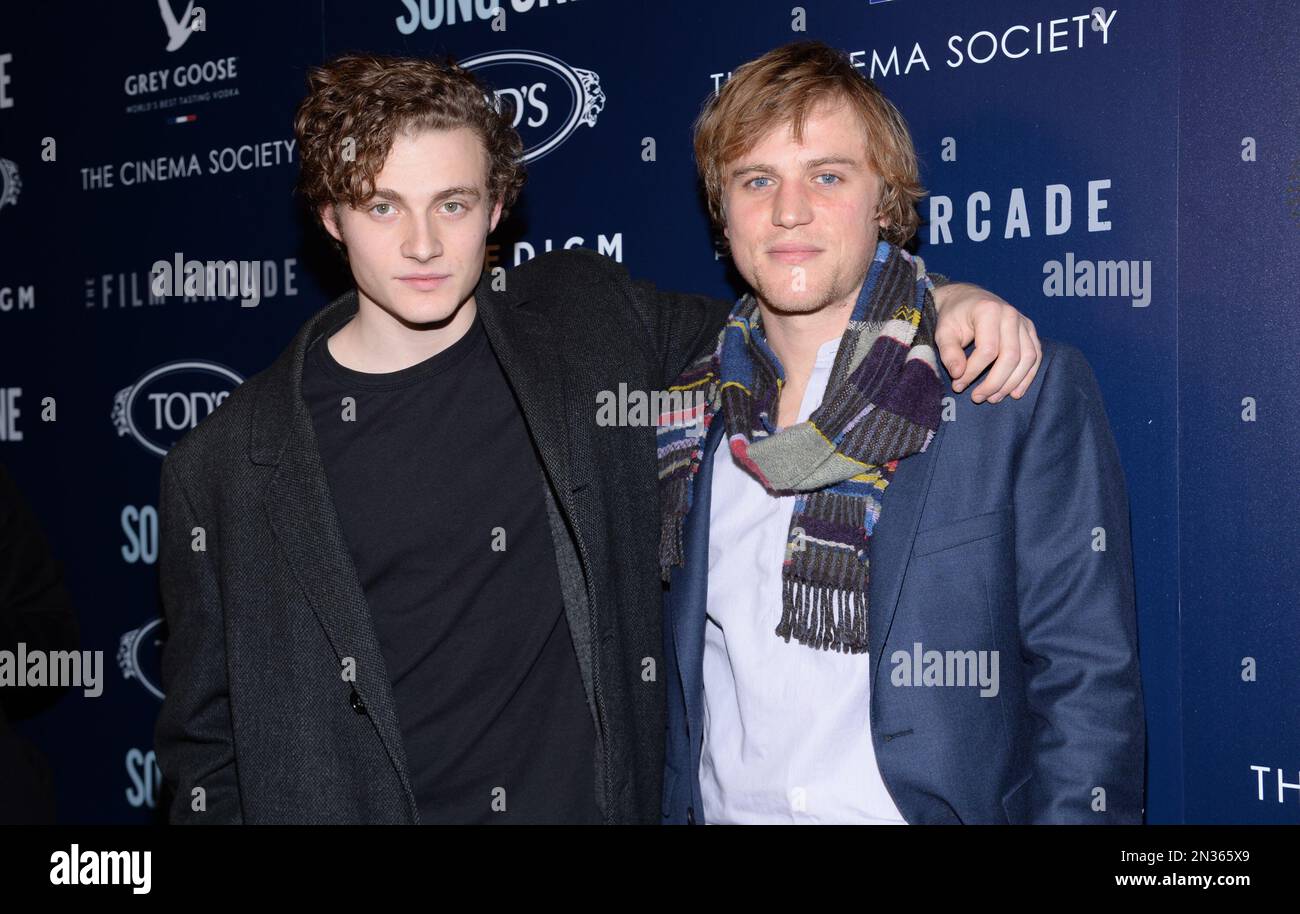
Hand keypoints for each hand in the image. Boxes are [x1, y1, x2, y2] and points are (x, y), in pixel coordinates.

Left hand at [931, 282, 1041, 402]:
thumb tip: (958, 374)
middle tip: (977, 398)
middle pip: (1010, 356)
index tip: (958, 385)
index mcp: (988, 311)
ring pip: (1027, 359)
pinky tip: (1015, 392)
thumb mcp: (943, 331)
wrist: (967, 299)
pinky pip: (1036, 356)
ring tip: (993, 398)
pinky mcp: (1030, 331)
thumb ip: (949, 352)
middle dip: (994, 382)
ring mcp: (1024, 322)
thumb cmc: (954, 317)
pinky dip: (1027, 376)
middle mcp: (1011, 315)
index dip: (973, 372)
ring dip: (1011, 383)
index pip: (987, 350)